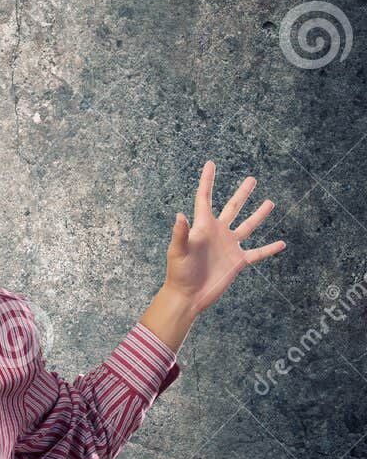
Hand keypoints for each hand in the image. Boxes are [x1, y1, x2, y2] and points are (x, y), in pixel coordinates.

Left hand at [165, 160, 286, 316]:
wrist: (188, 295)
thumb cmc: (178, 273)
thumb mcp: (177, 252)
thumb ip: (180, 234)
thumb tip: (180, 214)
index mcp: (202, 226)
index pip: (205, 198)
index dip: (207, 180)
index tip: (211, 163)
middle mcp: (218, 233)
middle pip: (233, 207)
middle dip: (242, 193)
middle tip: (252, 179)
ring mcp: (229, 246)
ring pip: (248, 226)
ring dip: (259, 215)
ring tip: (270, 202)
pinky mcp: (238, 261)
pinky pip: (257, 253)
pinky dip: (269, 249)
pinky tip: (281, 243)